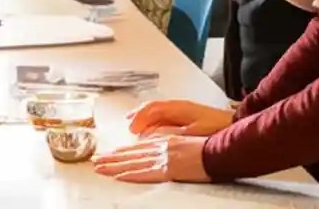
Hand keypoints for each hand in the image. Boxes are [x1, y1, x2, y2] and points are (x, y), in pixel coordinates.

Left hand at [93, 135, 211, 182]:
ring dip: (114, 166)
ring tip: (99, 168)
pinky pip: (145, 173)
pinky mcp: (169, 169)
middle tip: (95, 161)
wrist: (223, 150)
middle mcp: (162, 148)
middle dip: (112, 158)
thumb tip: (162, 150)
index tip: (109, 154)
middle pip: (131, 154)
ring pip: (133, 163)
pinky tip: (118, 176)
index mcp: (167, 141)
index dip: (122, 152)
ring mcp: (164, 158)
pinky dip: (130, 175)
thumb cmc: (211, 147)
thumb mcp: (189, 141)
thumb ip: (173, 145)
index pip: (139, 148)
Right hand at [126, 99, 233, 137]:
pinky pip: (165, 114)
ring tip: (136, 124)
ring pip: (158, 110)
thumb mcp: (191, 133)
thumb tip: (151, 134)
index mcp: (178, 108)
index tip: (132, 129)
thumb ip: (169, 132)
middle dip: (138, 115)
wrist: (237, 127)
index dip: (139, 118)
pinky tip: (154, 126)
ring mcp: (184, 109)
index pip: (152, 109)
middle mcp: (178, 106)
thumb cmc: (217, 130)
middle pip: (152, 107)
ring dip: (145, 117)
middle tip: (129, 125)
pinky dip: (154, 119)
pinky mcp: (189, 115)